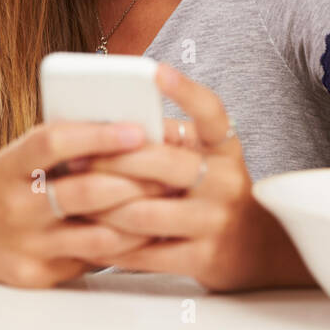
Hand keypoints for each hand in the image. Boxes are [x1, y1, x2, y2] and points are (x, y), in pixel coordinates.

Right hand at [0, 120, 160, 287]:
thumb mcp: (11, 157)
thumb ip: (57, 148)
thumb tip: (124, 129)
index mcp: (4, 168)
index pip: (51, 143)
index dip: (97, 134)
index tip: (135, 128)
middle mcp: (13, 208)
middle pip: (86, 192)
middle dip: (137, 178)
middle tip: (173, 166)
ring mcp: (25, 247)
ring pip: (98, 235)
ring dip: (140, 216)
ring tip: (170, 198)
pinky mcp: (36, 277)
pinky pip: (91, 262)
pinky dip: (123, 245)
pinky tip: (147, 231)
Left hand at [79, 63, 298, 291]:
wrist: (257, 247)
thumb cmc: (216, 192)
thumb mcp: (209, 159)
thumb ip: (173, 142)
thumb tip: (111, 124)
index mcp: (225, 148)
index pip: (211, 111)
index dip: (185, 90)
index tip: (154, 71)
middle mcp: (226, 181)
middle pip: (164, 164)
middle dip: (113, 161)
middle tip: (76, 159)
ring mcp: (215, 221)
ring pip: (145, 213)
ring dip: (102, 207)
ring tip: (73, 199)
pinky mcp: (203, 258)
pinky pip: (144, 252)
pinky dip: (110, 245)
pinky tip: (87, 236)